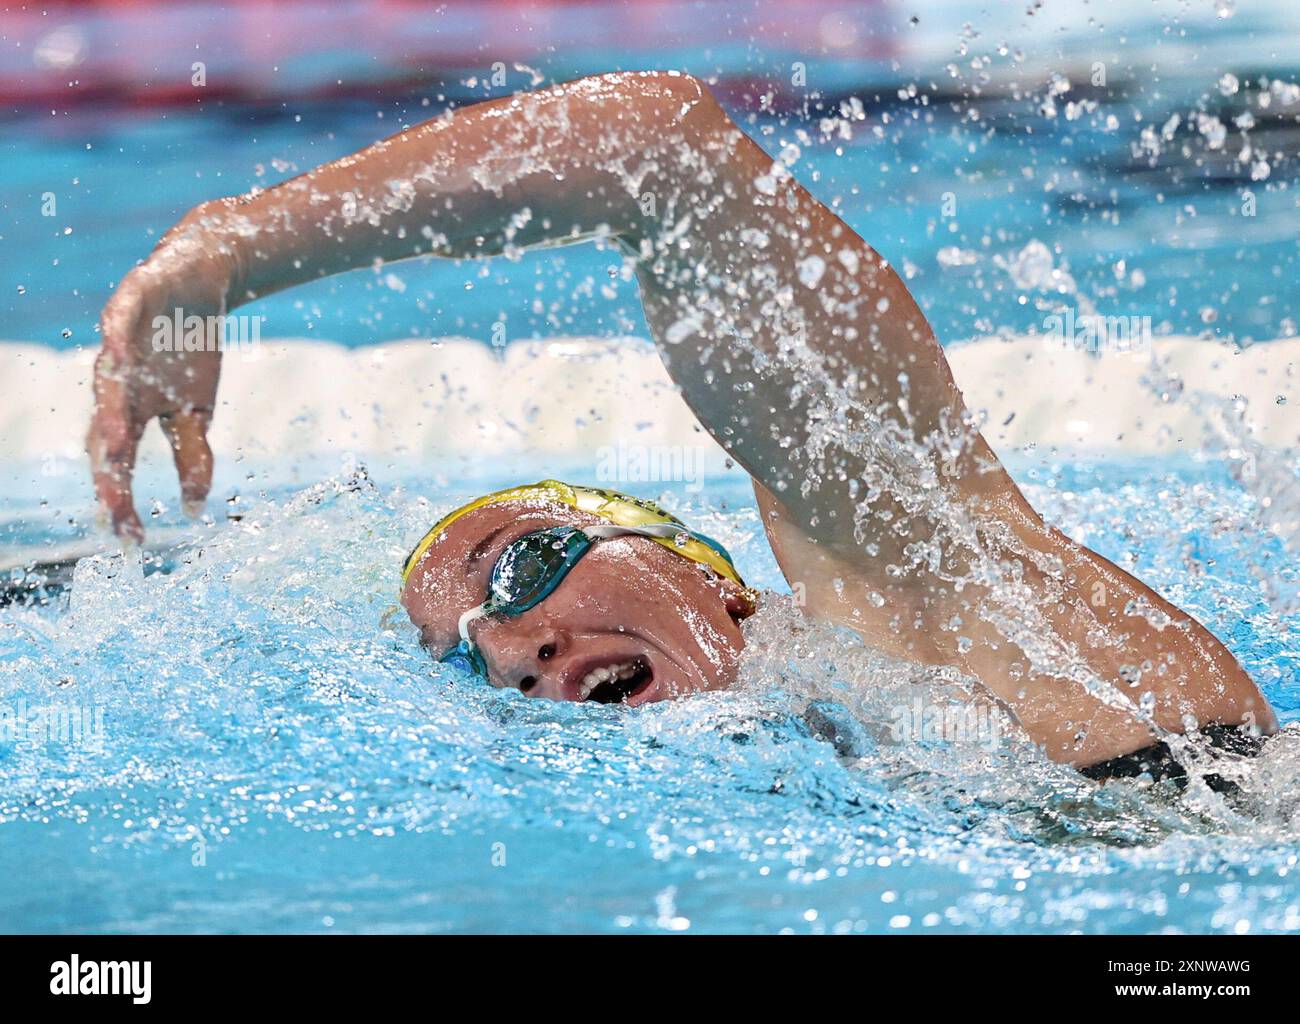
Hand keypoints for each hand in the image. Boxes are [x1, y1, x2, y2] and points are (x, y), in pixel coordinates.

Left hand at [87, 203, 235, 540]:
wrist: (197, 280)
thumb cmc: (188, 350)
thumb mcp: (197, 409)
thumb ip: (193, 457)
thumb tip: (195, 509)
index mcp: (130, 415)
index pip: (120, 466)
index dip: (123, 503)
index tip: (134, 543)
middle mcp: (116, 387)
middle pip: (105, 436)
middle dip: (109, 475)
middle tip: (115, 513)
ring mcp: (119, 347)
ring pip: (107, 387)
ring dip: (107, 419)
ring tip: (112, 451)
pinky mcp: (128, 306)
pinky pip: (118, 327)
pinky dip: (117, 343)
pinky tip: (117, 358)